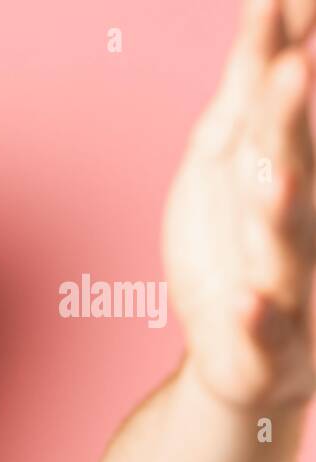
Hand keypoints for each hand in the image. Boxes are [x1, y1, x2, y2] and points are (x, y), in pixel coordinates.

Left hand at [163, 0, 315, 409]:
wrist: (247, 362)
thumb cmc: (237, 249)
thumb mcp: (225, 159)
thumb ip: (246, 87)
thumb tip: (269, 1)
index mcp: (288, 172)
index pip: (280, 107)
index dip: (278, 54)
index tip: (277, 1)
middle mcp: (298, 222)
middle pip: (293, 164)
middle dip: (292, 119)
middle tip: (291, 67)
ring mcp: (289, 285)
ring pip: (285, 246)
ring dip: (281, 211)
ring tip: (270, 177)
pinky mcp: (269, 347)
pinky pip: (264, 334)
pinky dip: (258, 320)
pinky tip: (248, 301)